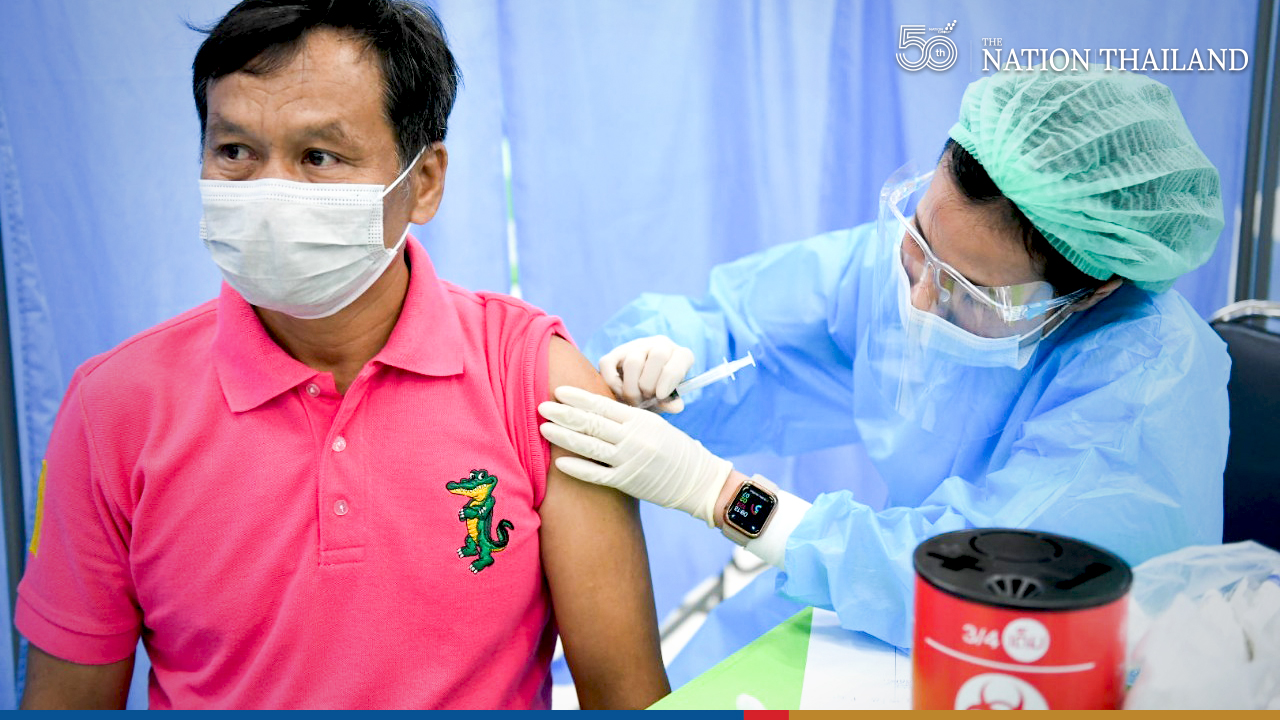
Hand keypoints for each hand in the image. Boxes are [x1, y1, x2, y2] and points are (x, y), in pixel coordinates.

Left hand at [538, 385, 732, 525]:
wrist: (697, 479)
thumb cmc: (674, 449)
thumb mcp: (655, 425)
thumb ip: (628, 418)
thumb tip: (595, 409)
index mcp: (640, 420)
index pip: (603, 405)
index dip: (579, 397)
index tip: (558, 390)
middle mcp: (633, 438)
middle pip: (592, 423)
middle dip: (564, 413)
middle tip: (541, 405)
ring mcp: (629, 461)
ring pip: (590, 446)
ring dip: (563, 436)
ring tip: (543, 428)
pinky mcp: (627, 483)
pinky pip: (597, 474)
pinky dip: (577, 468)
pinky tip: (559, 461)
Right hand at [597, 336, 694, 412]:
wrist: (638, 391)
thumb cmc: (658, 394)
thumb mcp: (667, 399)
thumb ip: (671, 402)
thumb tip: (675, 406)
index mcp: (679, 355)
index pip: (681, 356)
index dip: (670, 377)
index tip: (660, 395)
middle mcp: (660, 344)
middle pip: (658, 356)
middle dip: (650, 384)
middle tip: (646, 399)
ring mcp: (637, 346)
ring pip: (633, 362)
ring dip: (632, 387)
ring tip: (634, 399)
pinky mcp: (615, 353)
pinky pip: (608, 364)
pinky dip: (613, 383)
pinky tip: (620, 393)